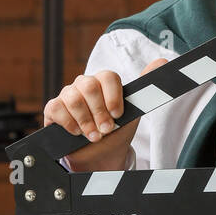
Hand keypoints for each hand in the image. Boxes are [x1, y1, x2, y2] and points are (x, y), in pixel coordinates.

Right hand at [43, 58, 167, 170]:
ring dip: (85, 122)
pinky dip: (68, 124)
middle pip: (89, 87)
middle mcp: (85, 84)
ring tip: (94, 136)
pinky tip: (76, 133)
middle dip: (99, 112)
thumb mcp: (133, 112)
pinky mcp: (53, 108)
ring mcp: (68, 94)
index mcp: (104, 82)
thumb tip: (162, 60)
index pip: (108, 77)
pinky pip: (56, 108)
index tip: (117, 115)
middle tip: (106, 130)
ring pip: (73, 99)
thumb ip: (146, 87)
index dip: (112, 96)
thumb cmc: (117, 130)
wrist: (100, 154)